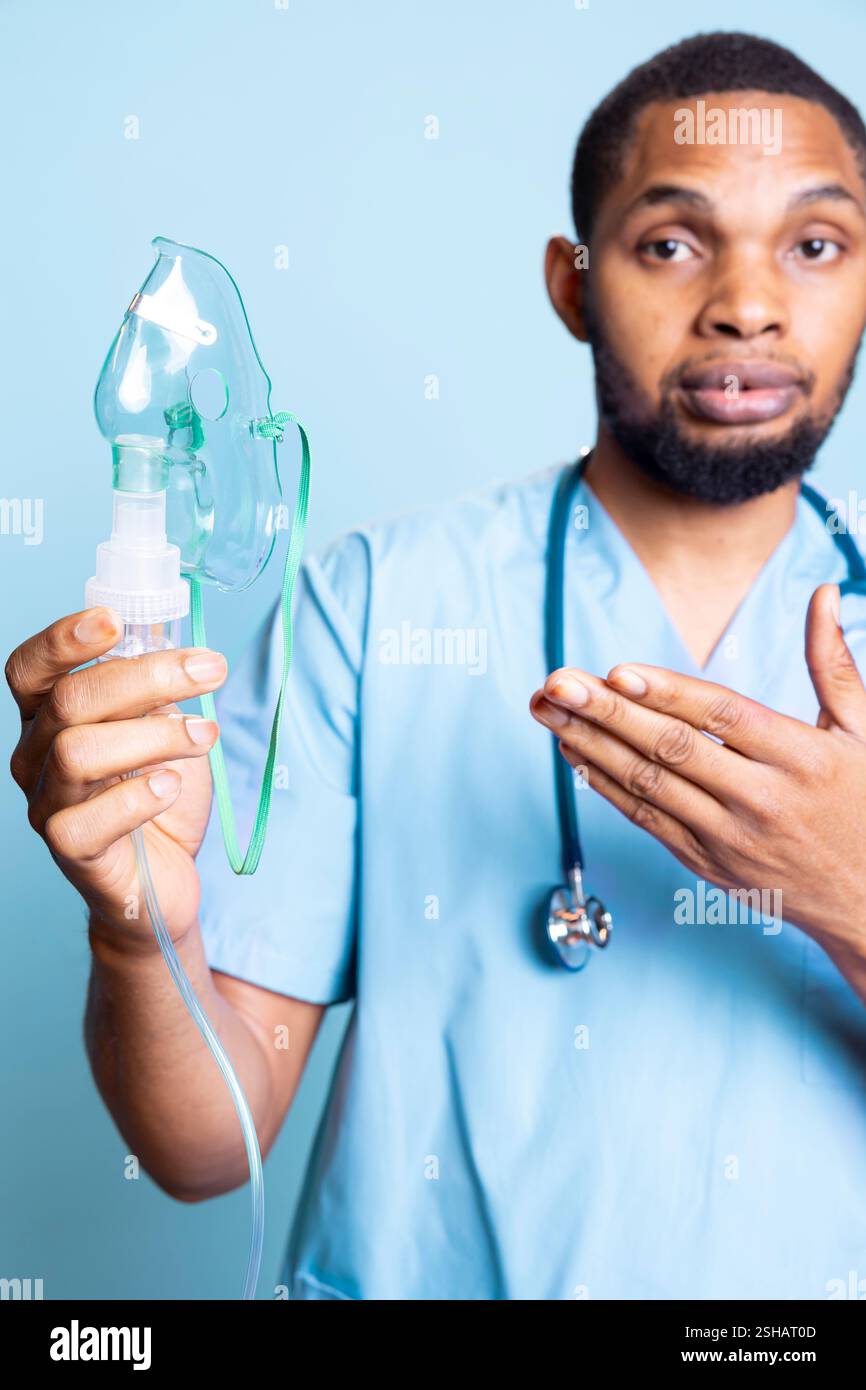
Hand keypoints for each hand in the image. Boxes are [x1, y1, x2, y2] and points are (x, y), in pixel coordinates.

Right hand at [6, 608, 226, 946]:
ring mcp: (47, 805)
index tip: (116, 620)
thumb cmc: (158, 794)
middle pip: (70, 700)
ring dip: (153, 736)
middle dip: (147, 677)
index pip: (29, 669)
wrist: (163, 876)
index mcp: (49, 718)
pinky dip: (137, 797)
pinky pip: (88, 821)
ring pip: (78, 753)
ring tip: (203, 737)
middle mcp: (35, 757)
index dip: (63, 639)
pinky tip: (170, 787)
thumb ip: (156, 690)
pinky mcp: (71, 852)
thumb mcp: (161, 729)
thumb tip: (175, 639)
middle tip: (210, 670)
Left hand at [529, 583, 865, 948]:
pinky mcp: (707, 864)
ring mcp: (729, 837)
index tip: (617, 672)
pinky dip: (606, 786)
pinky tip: (575, 754)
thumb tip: (821, 593)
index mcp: (800, 757)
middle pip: (672, 750)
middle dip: (606, 713)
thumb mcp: (863, 731)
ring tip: (549, 711)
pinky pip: (647, 820)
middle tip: (557, 683)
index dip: (667, 692)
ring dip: (592, 746)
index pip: (721, 717)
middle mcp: (761, 799)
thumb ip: (831, 662)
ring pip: (649, 786)